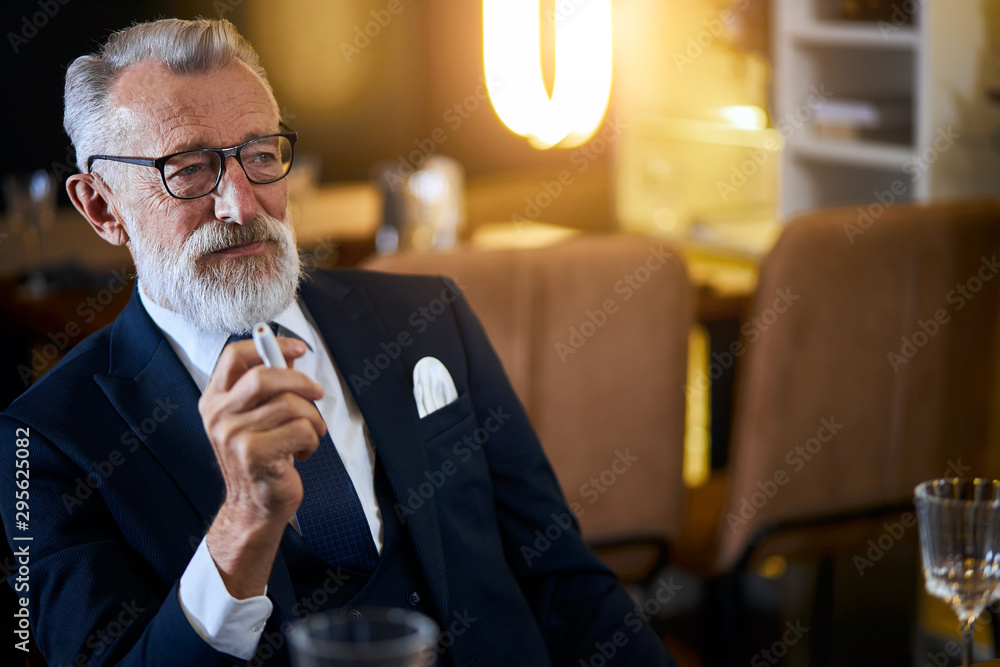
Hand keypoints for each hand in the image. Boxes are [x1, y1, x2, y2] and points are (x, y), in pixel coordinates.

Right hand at [198, 337, 324, 597]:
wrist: (253, 507)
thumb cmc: (262, 457)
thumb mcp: (257, 417)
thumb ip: (269, 386)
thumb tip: (289, 353)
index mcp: (215, 400)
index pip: (234, 356)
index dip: (269, 344)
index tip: (298, 348)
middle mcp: (218, 415)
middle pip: (264, 376)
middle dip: (300, 381)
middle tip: (317, 393)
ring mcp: (233, 436)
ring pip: (290, 405)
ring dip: (312, 418)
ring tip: (310, 433)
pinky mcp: (253, 455)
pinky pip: (301, 430)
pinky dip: (313, 439)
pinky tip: (303, 452)